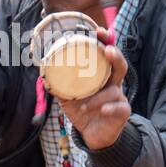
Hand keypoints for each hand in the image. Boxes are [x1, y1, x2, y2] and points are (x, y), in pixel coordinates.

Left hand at [59, 32, 130, 149]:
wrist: (93, 134)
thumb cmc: (83, 110)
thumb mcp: (68, 97)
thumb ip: (58, 85)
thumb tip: (43, 71)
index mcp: (101, 77)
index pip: (106, 56)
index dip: (105, 42)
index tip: (98, 32)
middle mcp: (113, 84)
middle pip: (120, 66)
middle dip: (115, 56)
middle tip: (108, 50)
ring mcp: (119, 97)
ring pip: (113, 91)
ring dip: (97, 98)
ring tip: (84, 106)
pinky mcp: (122, 112)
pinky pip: (119, 108)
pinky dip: (110, 108)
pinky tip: (103, 110)